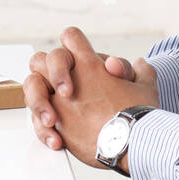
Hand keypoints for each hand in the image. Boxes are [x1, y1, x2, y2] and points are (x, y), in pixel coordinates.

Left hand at [24, 27, 159, 169]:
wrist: (134, 142)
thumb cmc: (140, 113)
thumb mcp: (146, 86)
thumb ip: (141, 71)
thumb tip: (140, 64)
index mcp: (90, 64)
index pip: (71, 37)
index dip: (75, 44)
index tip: (80, 56)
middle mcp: (70, 80)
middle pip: (42, 58)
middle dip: (49, 68)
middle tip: (63, 85)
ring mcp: (60, 102)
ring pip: (32, 85)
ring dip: (39, 96)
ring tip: (53, 112)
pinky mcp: (57, 126)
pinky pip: (37, 121)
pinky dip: (43, 128)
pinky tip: (56, 136)